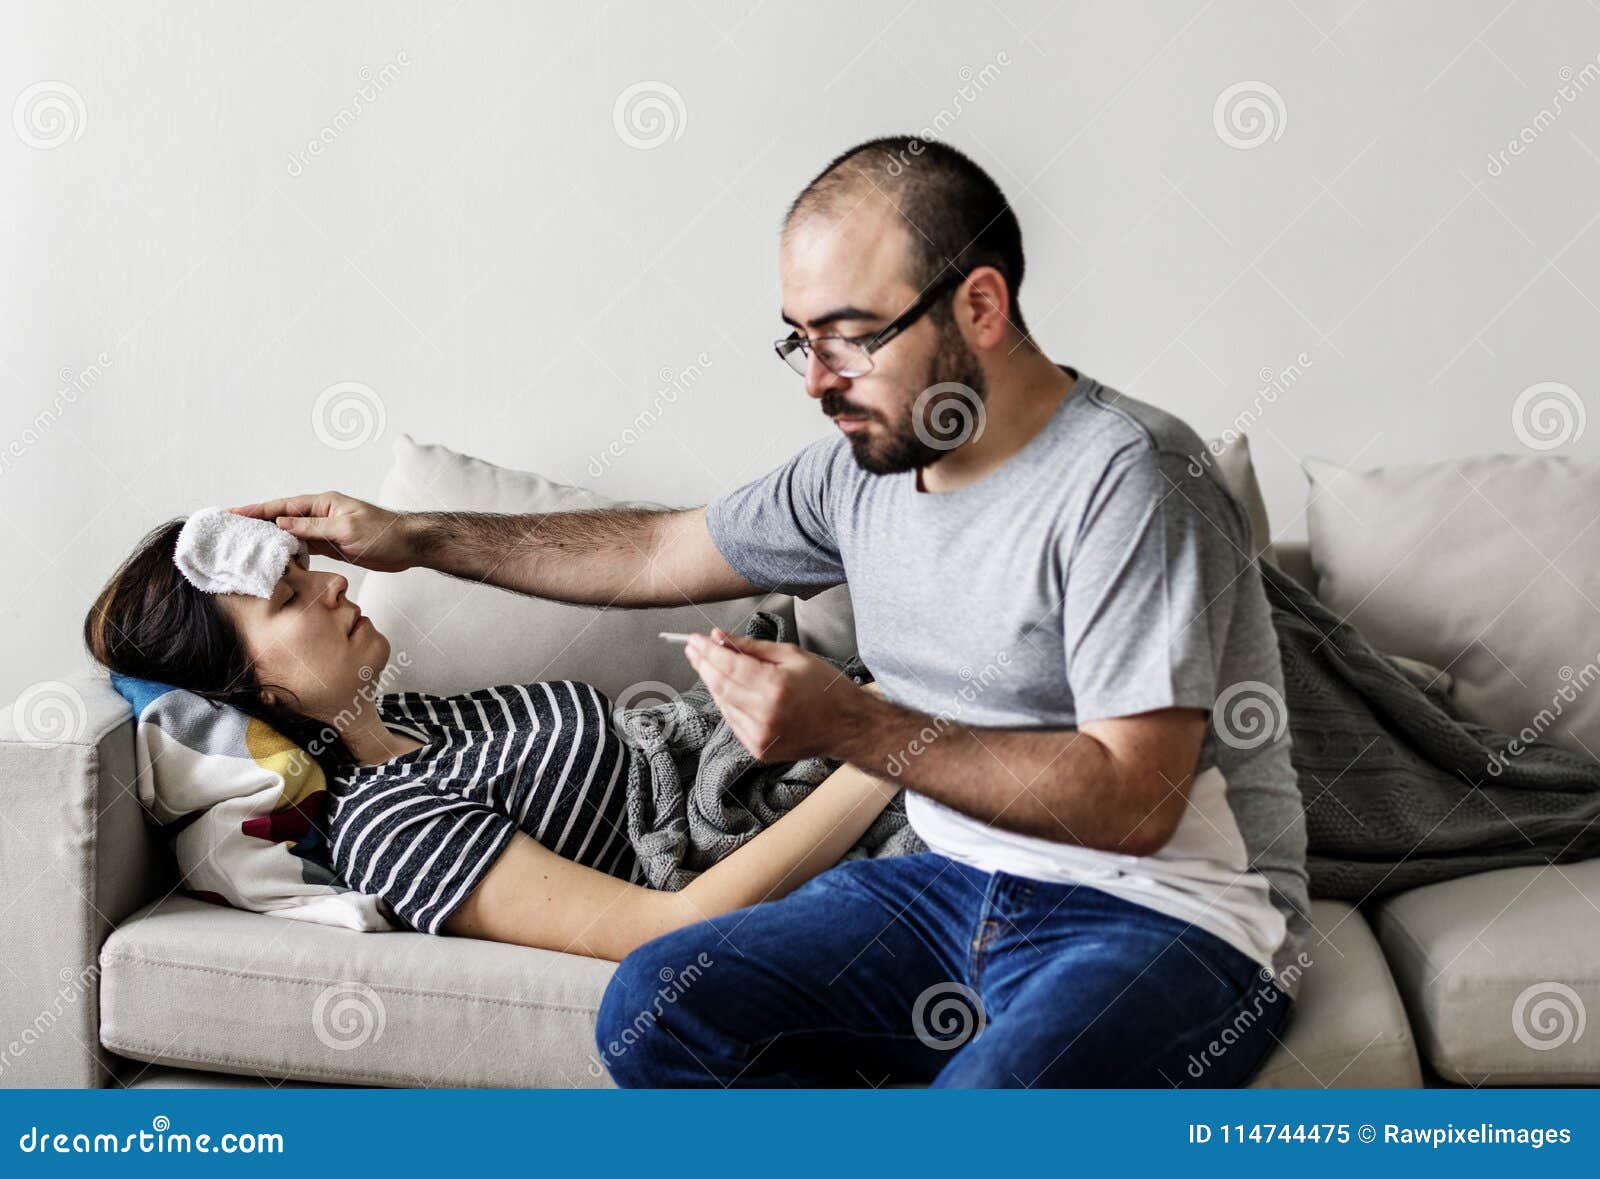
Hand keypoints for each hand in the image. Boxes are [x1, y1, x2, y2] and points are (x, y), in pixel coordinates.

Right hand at [230, 491, 416, 572]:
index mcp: (322, 503)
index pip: (282, 506)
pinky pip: (303, 547)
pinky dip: (287, 552)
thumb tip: (280, 524)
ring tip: (245, 545)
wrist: (408, 546)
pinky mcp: (330, 546)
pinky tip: (274, 559)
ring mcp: (324, 531)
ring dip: (270, 539)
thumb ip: (313, 528)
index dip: (256, 510)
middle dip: (256, 523)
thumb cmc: (383, 533)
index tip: (233, 513)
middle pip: (281, 518)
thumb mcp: (346, 529)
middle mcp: (320, 514)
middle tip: (230, 530)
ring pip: (290, 534)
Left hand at [684, 627, 868, 761]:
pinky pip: (732, 722)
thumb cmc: (825, 687)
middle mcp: (765, 714)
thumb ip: (752, 647)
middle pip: (720, 685)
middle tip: (693, 649)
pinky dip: (726, 703)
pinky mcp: (759, 750)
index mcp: (775, 687)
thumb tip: (719, 638)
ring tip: (708, 665)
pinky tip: (726, 689)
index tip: (695, 640)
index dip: (708, 651)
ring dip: (712, 683)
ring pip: (723, 704)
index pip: (729, 665)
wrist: (847, 725)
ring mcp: (761, 736)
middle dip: (703, 664)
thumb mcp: (792, 655)